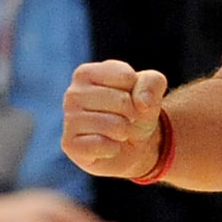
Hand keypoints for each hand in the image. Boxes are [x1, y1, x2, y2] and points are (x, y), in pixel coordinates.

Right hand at [62, 60, 168, 178]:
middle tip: (126, 120)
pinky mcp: (70, 145)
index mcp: (86, 73)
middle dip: (134, 114)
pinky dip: (113, 148)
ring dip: (125, 132)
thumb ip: (152, 83)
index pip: (126, 77)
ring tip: (119, 132)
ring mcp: (69, 120)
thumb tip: (142, 103)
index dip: (138, 91)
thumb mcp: (151, 90)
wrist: (131, 145)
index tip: (131, 98)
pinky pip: (102, 145)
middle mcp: (73, 93)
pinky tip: (108, 146)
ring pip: (114, 125)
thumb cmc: (136, 111)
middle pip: (122, 102)